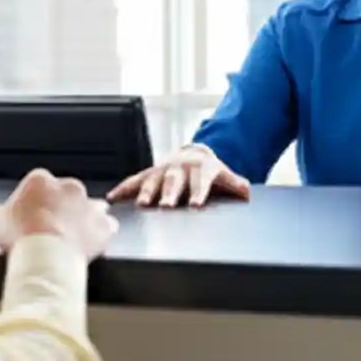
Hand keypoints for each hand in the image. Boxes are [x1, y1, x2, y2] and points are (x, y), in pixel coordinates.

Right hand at [0, 169, 118, 259]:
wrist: (46, 256)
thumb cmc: (20, 237)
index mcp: (40, 180)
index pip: (37, 186)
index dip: (32, 203)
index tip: (28, 217)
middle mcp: (68, 186)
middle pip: (64, 194)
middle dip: (59, 208)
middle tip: (49, 228)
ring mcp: (89, 205)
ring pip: (89, 207)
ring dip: (82, 218)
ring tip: (73, 235)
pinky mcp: (103, 225)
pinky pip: (106, 227)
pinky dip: (100, 234)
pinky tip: (91, 243)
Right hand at [107, 144, 250, 207]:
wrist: (193, 154)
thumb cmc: (209, 171)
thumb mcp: (224, 175)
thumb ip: (235, 184)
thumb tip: (247, 192)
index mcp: (200, 169)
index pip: (200, 182)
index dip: (198, 193)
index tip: (195, 205)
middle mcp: (179, 168)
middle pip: (174, 181)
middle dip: (168, 193)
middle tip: (165, 205)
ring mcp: (162, 169)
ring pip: (153, 180)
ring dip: (147, 191)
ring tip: (141, 204)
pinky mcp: (148, 173)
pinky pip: (133, 180)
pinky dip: (123, 188)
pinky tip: (113, 198)